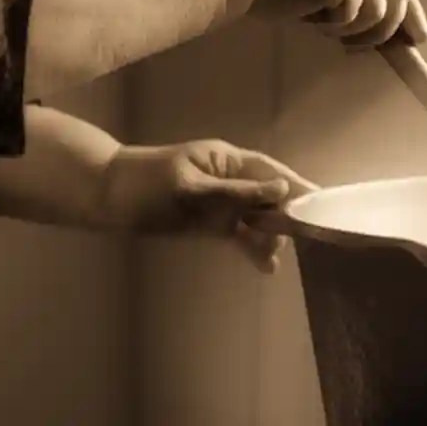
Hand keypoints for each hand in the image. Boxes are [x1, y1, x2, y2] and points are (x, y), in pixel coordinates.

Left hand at [102, 140, 316, 272]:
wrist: (103, 198)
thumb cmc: (145, 185)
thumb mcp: (192, 188)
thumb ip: (237, 193)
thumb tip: (283, 188)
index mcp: (227, 161)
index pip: (270, 171)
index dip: (297, 186)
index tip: (323, 203)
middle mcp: (229, 180)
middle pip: (268, 197)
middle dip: (285, 218)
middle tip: (298, 241)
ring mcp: (219, 203)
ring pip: (256, 219)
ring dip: (269, 237)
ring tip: (274, 259)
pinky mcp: (208, 223)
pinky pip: (239, 234)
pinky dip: (252, 248)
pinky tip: (266, 265)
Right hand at [230, 0, 426, 48]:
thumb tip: (388, 32)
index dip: (410, 5)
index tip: (421, 34)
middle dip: (398, 28)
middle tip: (405, 49)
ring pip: (378, 13)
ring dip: (350, 31)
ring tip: (315, 22)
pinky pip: (354, 18)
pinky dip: (331, 27)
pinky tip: (305, 14)